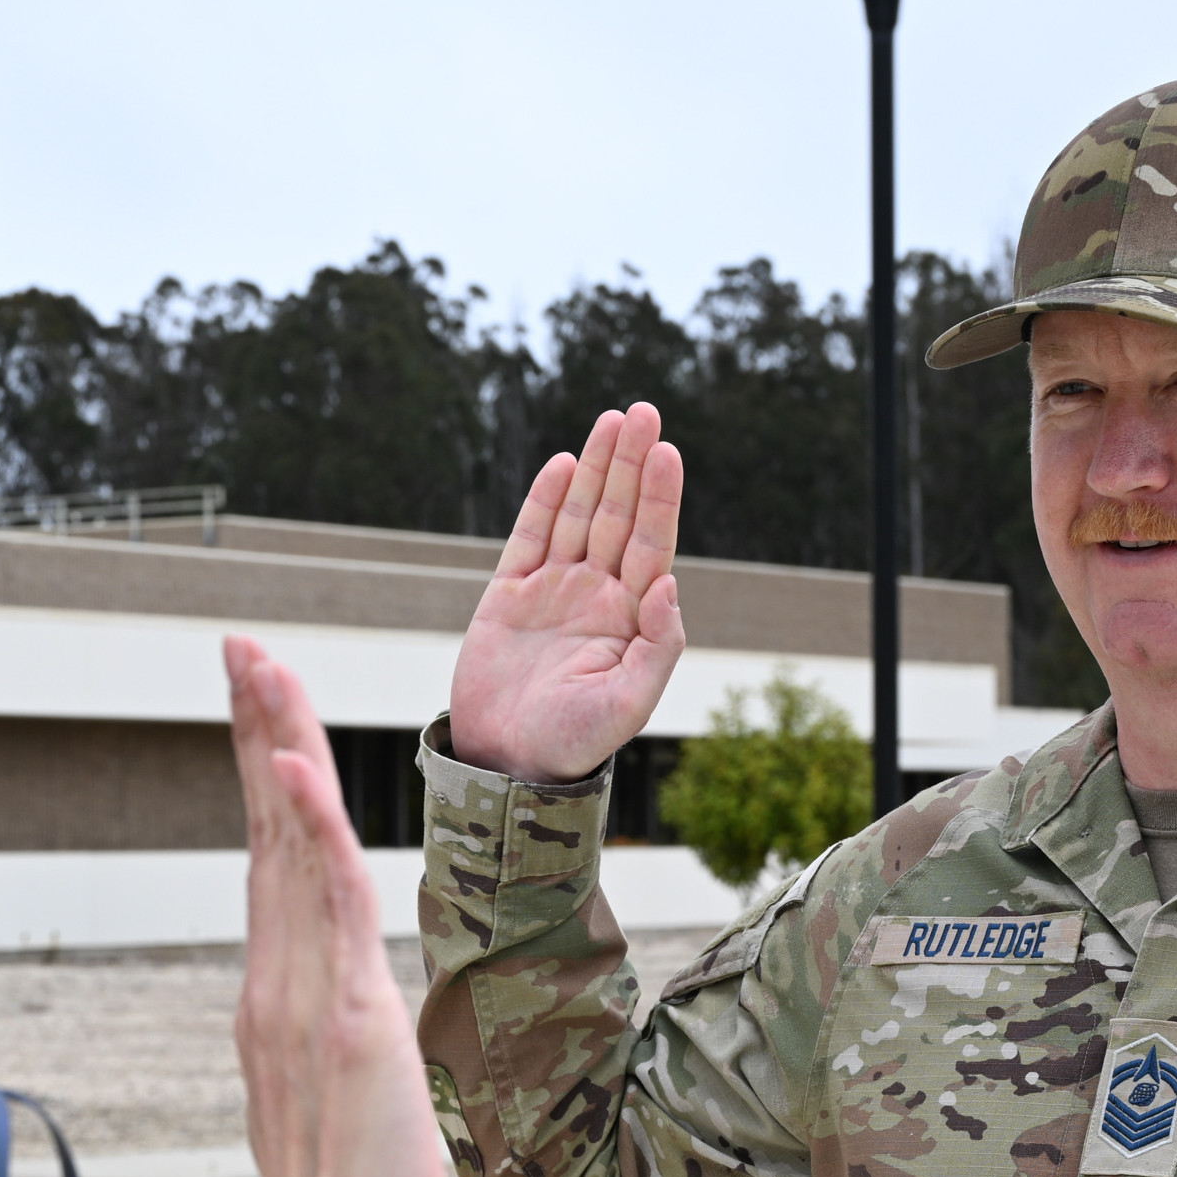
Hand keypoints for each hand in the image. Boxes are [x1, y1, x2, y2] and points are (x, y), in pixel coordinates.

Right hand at [227, 635, 456, 1176]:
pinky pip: (326, 908)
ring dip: (274, 748)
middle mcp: (273, 989)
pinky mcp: (345, 1023)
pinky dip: (310, 831)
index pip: (270, 866)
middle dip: (253, 731)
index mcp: (277, 1004)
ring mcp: (301, 1003)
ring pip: (286, 849)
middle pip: (263, 834)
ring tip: (262, 668)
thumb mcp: (347, 1110)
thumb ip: (339, 1053)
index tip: (259, 708)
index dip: (263, 781)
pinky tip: (296, 767)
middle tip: (241, 647)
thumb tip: (350, 1032)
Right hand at [448, 403, 687, 782]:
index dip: (658, 496)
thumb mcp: (629, 703)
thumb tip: (669, 583)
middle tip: (643, 411)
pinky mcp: (508, 597)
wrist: (506, 766)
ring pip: (577, 516)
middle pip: (617, 515)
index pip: (651, 543)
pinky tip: (563, 464)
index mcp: (630, 618)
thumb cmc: (573, 743)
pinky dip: (545, 501)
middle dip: (630, 463)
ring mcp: (552, 593)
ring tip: (612, 419)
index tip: (665, 449)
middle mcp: (595, 596)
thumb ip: (658, 646)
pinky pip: (529, 538)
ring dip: (595, 468)